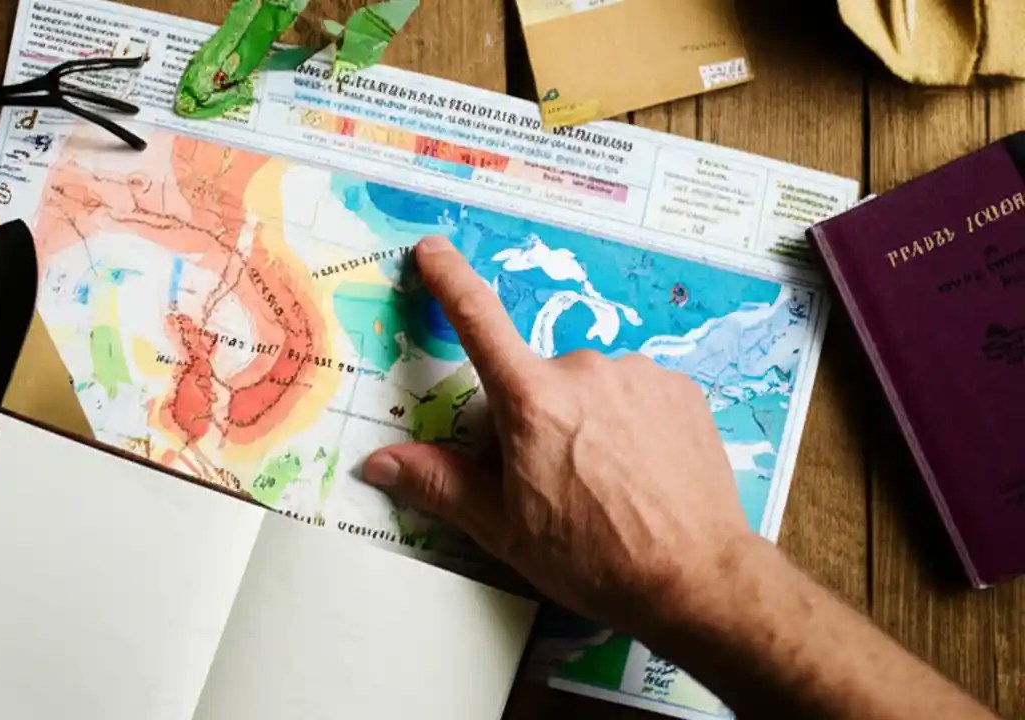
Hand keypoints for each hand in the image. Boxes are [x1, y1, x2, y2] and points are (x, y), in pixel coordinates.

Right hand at [361, 235, 754, 632]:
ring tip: (608, 482)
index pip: (477, 321)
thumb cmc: (591, 558)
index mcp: (530, 399)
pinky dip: (630, 422)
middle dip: (535, 417)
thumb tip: (379, 463)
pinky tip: (641, 469)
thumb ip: (439, 484)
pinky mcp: (680, 388)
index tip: (433, 251)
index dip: (449, 280)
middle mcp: (584, 369)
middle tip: (553, 480)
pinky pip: (635, 393)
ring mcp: (638, 374)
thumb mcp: (503, 528)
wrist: (696, 577)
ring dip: (587, 418)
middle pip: (538, 379)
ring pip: (590, 386)